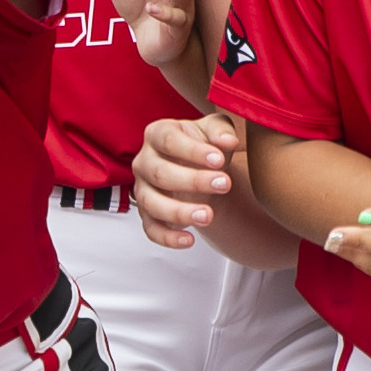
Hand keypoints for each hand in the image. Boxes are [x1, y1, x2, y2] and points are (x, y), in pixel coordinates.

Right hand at [133, 113, 239, 248]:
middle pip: (159, 172)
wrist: (201, 171)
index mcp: (157, 134)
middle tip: (224, 184)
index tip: (219, 159)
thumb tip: (227, 140)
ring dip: (178, 212)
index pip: (168, 140)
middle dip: (192, 181)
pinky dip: (167, 237)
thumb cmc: (205, 147)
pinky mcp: (147, 214)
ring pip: (151, 203)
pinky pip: (151, 229)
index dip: (192, 151)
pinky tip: (189, 240)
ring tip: (208, 216)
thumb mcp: (215, 131)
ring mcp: (143, 189)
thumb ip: (221, 131)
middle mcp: (144, 161)